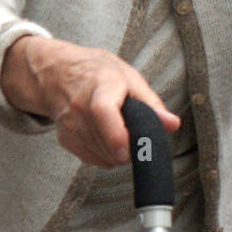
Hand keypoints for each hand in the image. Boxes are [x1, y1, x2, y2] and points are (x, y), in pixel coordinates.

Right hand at [0, 35, 179, 165]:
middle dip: (130, 147)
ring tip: (121, 130)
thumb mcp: (129, 78)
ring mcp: (69, 124)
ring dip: (119, 152)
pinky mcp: (65, 139)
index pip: (102, 111)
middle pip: (106, 141)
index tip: (129, 152)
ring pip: (102, 155)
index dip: (116, 136)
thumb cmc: (99, 73)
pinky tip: (108, 136)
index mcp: (101, 85)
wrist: (59, 73)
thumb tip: (173, 124)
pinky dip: (107, 155)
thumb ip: (151, 103)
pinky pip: (93, 159)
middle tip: (138, 135)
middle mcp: (80, 106)